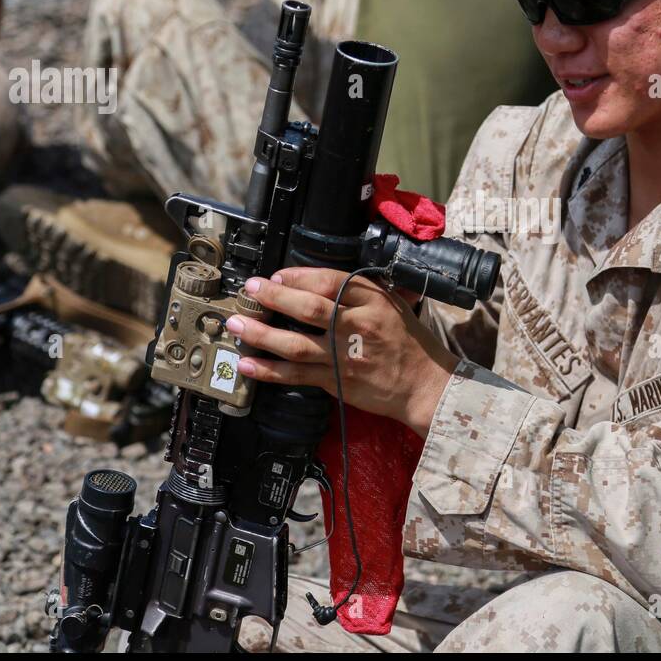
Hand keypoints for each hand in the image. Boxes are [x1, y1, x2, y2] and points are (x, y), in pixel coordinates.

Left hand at [227, 268, 459, 436]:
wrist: (424, 385)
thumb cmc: (409, 343)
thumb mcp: (393, 304)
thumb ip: (359, 292)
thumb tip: (314, 281)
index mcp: (374, 302)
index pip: (331, 282)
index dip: (299, 277)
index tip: (277, 276)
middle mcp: (358, 327)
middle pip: (309, 309)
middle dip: (274, 298)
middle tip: (250, 290)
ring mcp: (345, 357)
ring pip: (296, 344)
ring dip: (261, 334)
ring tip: (236, 325)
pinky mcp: (336, 382)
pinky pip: (296, 375)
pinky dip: (269, 370)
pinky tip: (247, 364)